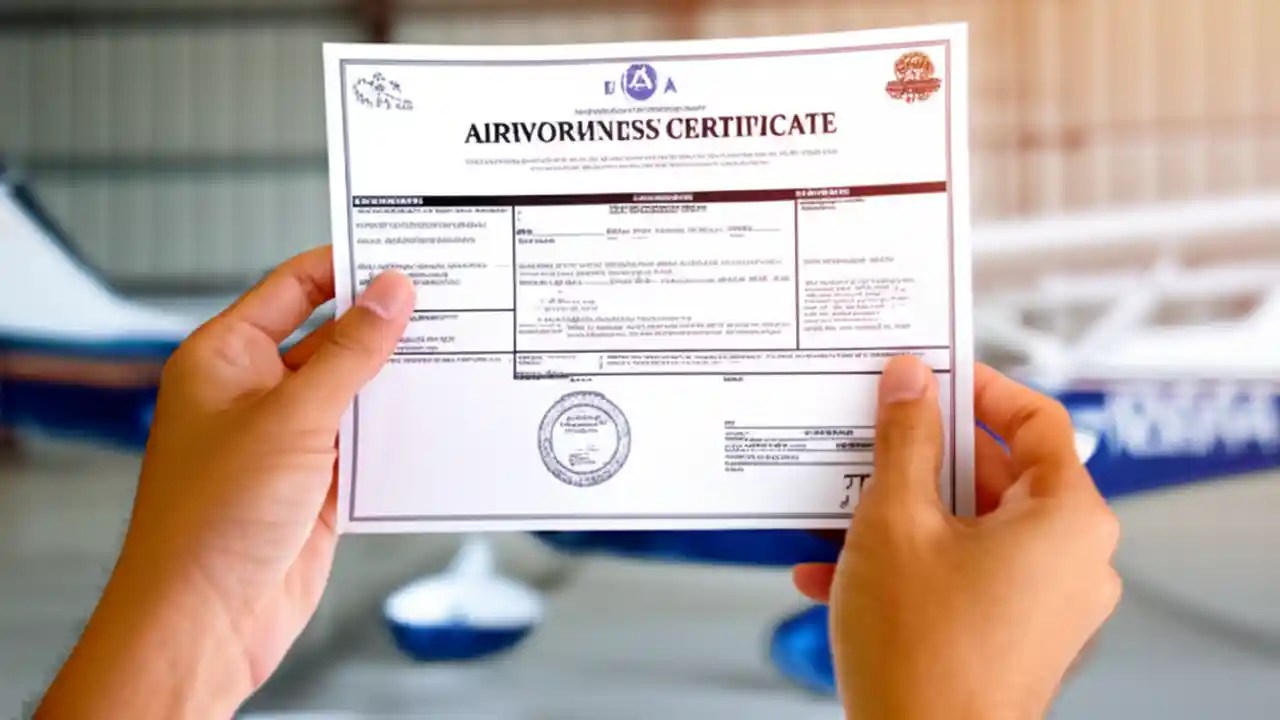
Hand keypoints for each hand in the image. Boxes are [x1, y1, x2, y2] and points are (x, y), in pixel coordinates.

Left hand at [39, 248, 413, 717]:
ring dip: (396, 382)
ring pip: (354, 392)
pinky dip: (398, 433)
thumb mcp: (292, 417)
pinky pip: (366, 444)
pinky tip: (439, 418)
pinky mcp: (315, 483)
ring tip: (459, 356)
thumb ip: (350, 353)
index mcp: (225, 357)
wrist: (206, 618)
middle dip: (384, 328)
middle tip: (450, 306)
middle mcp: (254, 392)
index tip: (403, 257)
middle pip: (331, 339)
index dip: (346, 269)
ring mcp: (287, 439)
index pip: (293, 289)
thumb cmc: (211, 517)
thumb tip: (392, 293)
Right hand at [793, 356, 1120, 719]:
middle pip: (999, 473)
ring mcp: (1047, 602)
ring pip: (972, 526)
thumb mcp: (895, 522)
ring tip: (842, 508)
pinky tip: (839, 568)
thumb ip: (904, 440)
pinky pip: (965, 572)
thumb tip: (910, 382)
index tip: (930, 377)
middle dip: (922, 455)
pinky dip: (911, 561)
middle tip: (873, 436)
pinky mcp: (1015, 634)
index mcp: (1067, 518)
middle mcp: (1072, 559)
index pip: (1037, 419)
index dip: (978, 389)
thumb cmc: (924, 655)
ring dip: (904, 511)